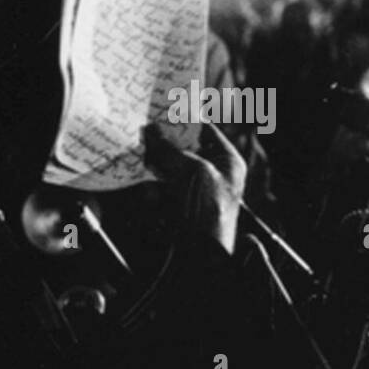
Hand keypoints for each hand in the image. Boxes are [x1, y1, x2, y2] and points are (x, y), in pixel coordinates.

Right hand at [143, 122, 246, 253]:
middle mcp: (211, 175)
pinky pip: (158, 191)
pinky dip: (151, 192)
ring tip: (143, 166)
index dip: (182, 119)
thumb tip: (151, 132)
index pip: (204, 130)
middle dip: (162, 146)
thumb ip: (170, 150)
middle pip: (181, 150)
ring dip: (153, 170)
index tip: (160, 109)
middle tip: (143, 135)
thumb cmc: (211, 214)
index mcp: (226, 162)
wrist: (202, 259)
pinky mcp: (176, 209)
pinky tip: (150, 198)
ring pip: (166, 170)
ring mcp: (193, 193)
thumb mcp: (194, 172)